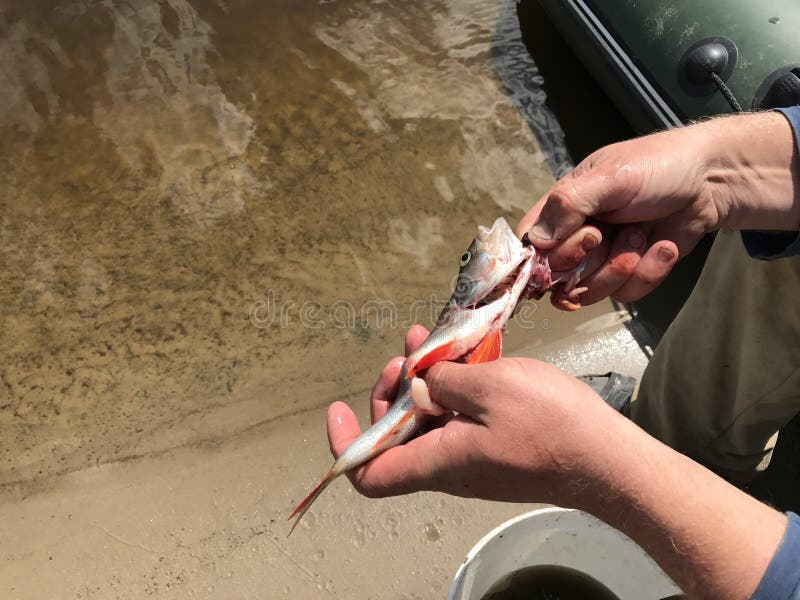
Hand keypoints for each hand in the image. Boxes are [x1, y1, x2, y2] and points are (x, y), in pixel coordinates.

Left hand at [326, 326, 616, 504]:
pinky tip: (468, 353)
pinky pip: (462, 418)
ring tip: (430, 341)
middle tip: (407, 354)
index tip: (339, 408)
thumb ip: (445, 382)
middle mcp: (448, 466)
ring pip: (431, 421)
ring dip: (425, 380)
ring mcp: (474, 458)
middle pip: (397, 436)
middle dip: (393, 391)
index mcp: (437, 461)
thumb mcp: (489, 387)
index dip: (345, 444)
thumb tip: (422, 383)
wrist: (609, 461)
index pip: (369, 474)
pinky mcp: (498, 447)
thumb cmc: (550, 426)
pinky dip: (457, 386)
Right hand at [518, 111, 797, 305]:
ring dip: (622, 268)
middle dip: (587, 263)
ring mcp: (603, 258)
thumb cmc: (657, 166)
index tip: (557, 258)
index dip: (536, 261)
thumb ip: (568, 205)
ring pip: (591, 292)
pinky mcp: (631, 273)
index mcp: (560, 209)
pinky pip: (626, 294)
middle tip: (605, 236)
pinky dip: (648, 273)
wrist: (712, 182)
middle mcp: (575, 237)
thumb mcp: (609, 177)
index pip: (527, 246)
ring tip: (642, 236)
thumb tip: (533, 243)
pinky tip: (664, 247)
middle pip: (558, 278)